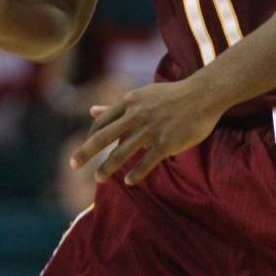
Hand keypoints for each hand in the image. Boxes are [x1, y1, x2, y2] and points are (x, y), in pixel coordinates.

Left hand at [70, 78, 222, 185]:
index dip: (90, 136)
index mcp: (130, 101)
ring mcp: (151, 130)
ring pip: (122, 153)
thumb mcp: (142, 96)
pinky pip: (146, 163)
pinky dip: (135, 173)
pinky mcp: (166, 143)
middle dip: (85, 152)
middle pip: (103, 137)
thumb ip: (116, 106)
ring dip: (107, 168)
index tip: (85, 148)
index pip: (102, 121)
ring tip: (98, 178)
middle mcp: (136, 115)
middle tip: (73, 165)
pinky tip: (129, 180)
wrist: (203, 95)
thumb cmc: (171, 96)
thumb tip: (91, 109)